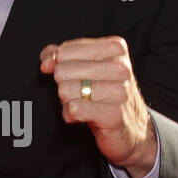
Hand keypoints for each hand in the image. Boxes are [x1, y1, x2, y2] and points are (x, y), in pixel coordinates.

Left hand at [39, 36, 156, 176]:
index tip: (72, 77)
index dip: (59, 66)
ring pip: (65, 90)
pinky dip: (70, 115)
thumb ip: (61, 56)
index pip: (65, 51)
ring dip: (68, 102)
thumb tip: (45, 61)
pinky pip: (74, 109)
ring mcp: (120, 91)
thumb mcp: (86, 68)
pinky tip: (82, 117)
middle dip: (64, 86)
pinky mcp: (114, 114)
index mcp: (115, 48)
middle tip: (81, 94)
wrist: (131, 130)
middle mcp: (121, 67)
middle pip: (62, 71)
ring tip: (84, 105)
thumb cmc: (105, 95)